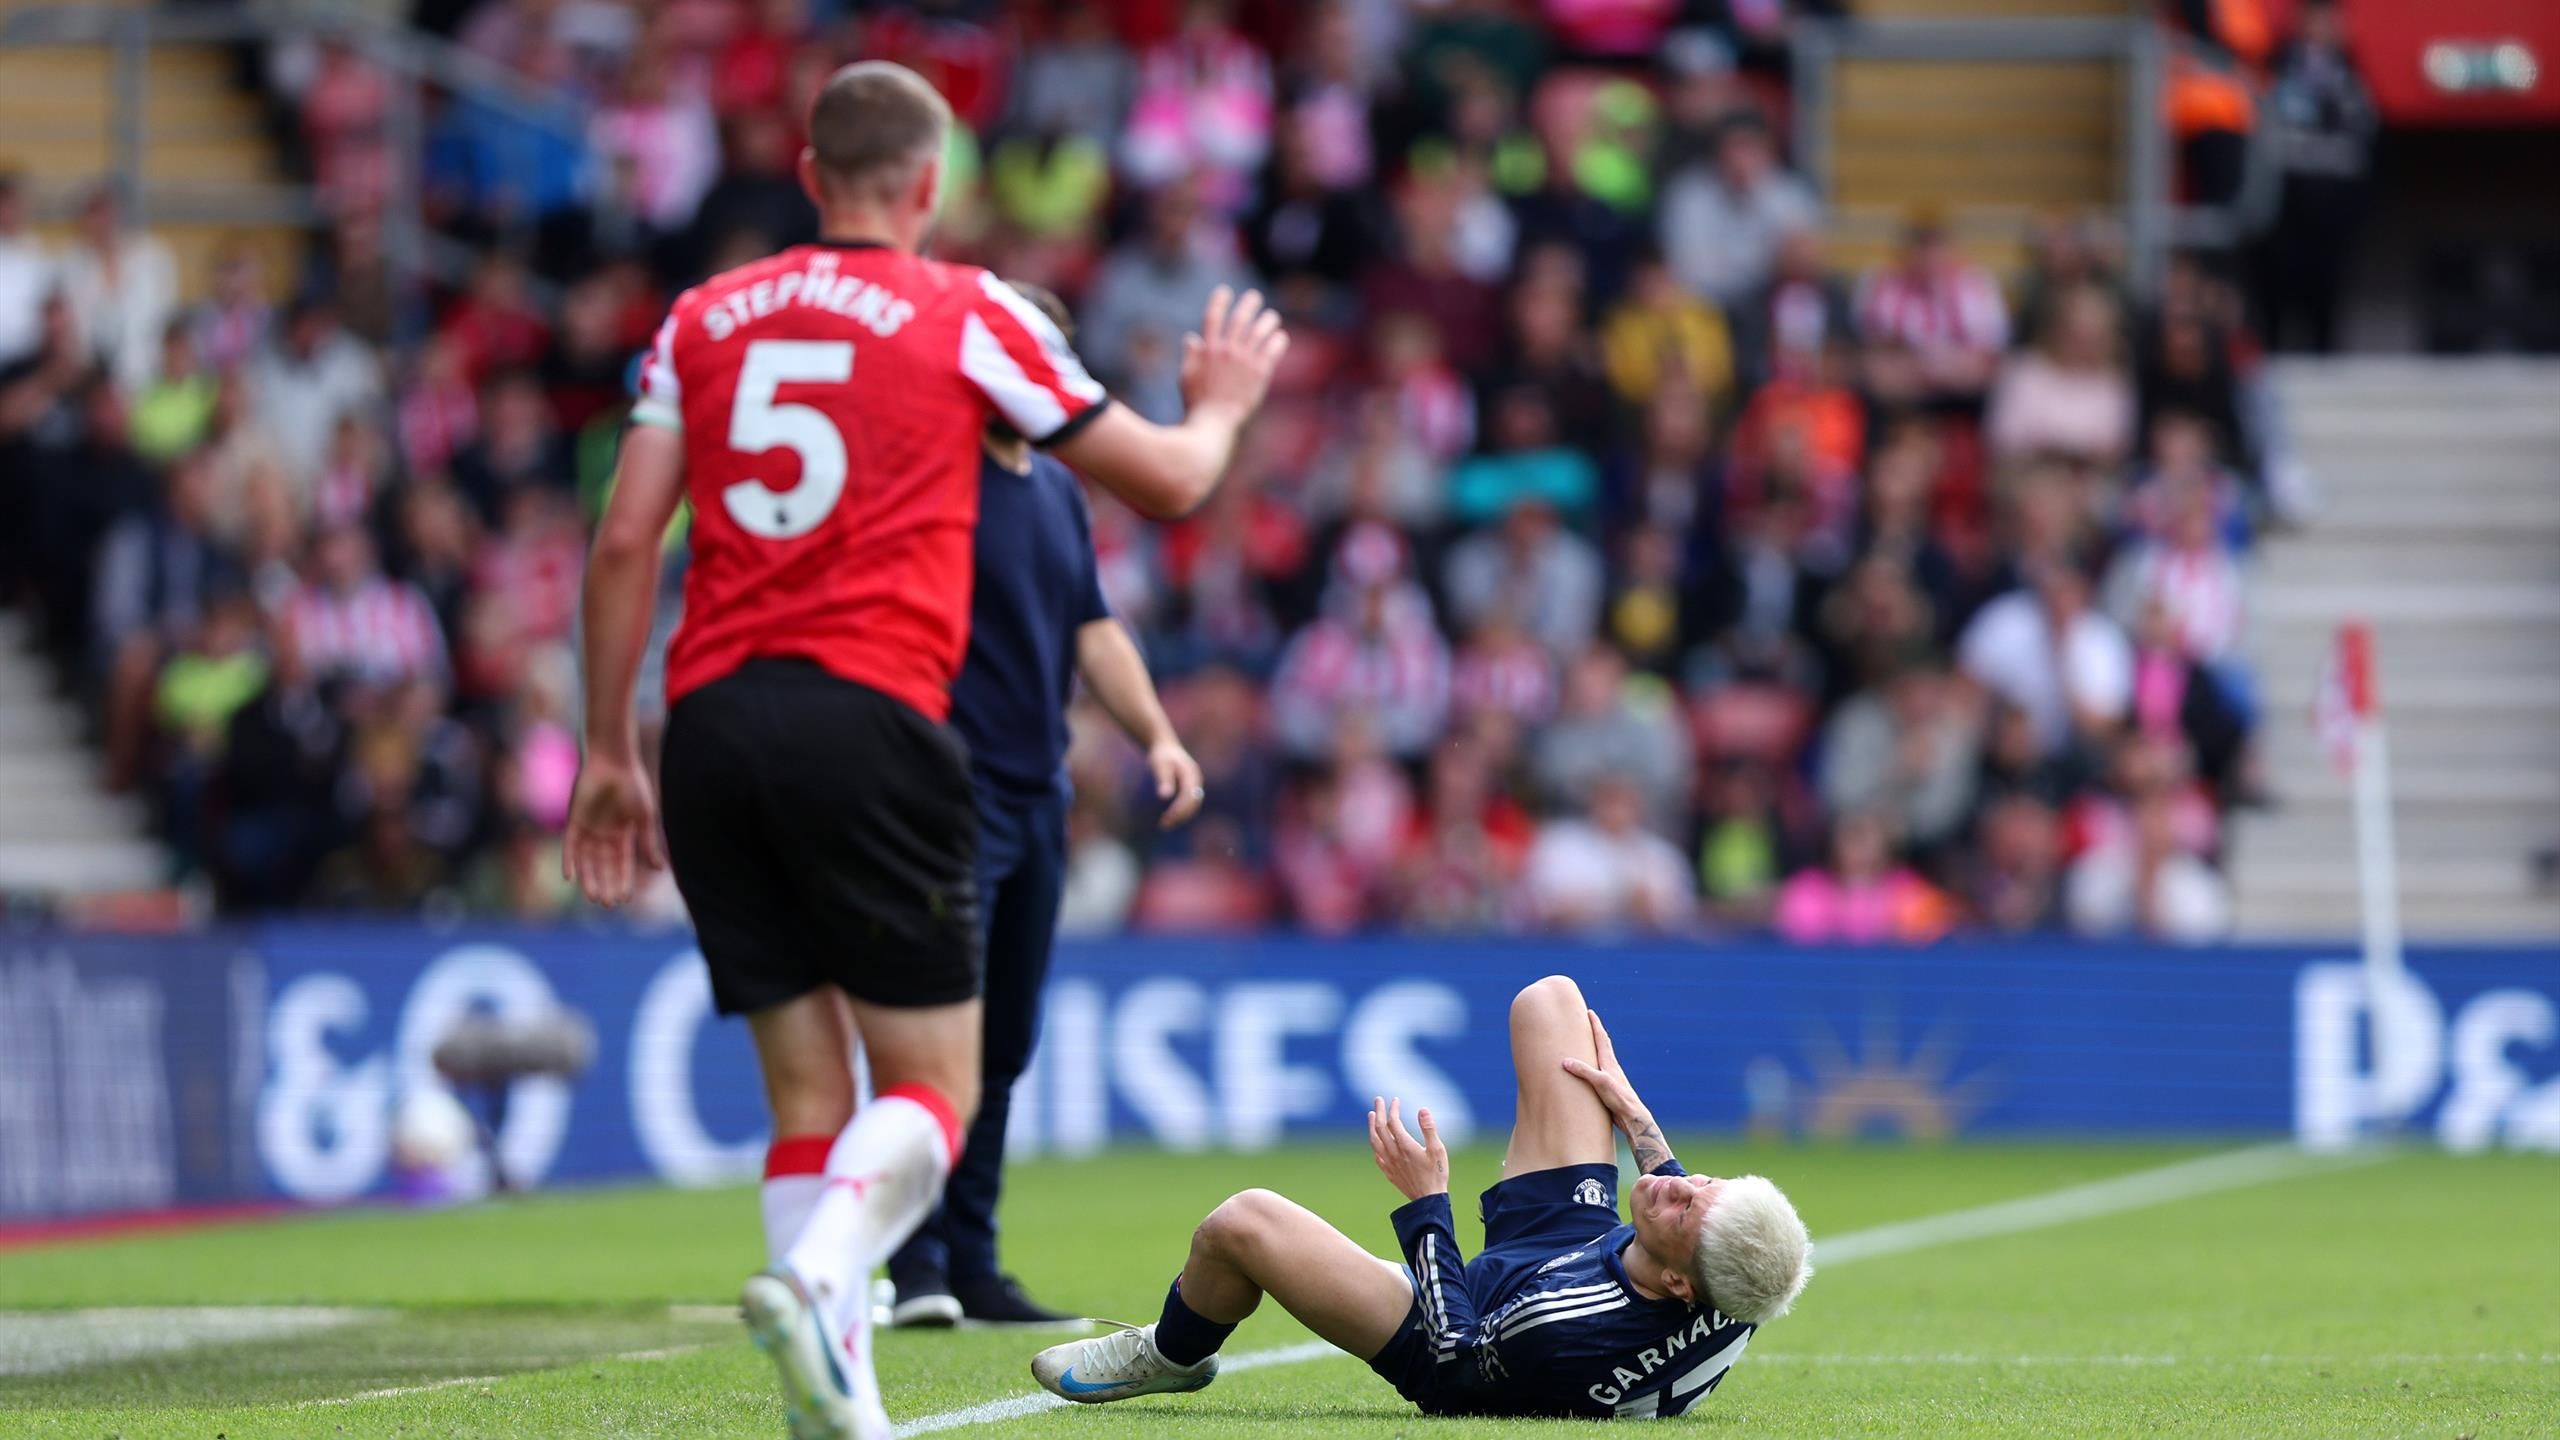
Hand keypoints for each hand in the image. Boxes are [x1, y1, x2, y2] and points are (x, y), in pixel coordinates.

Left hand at [562, 750, 666, 907]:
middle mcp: (603, 834)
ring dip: (588, 879)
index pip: (622, 863)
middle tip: (607, 904)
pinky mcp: (574, 820)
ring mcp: (588, 828)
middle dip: (605, 884)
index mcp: (622, 834)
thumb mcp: (644, 818)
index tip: (624, 898)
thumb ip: (648, 844)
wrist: (614, 762)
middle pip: (603, 866)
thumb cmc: (634, 786)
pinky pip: (570, 846)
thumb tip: (659, 870)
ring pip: (586, 860)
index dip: (623, 880)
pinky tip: (570, 877)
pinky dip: (569, 861)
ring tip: (592, 897)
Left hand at [1148, 738, 1204, 828]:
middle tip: (1163, 826)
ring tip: (1163, 825)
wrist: (1165, 746)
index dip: (1179, 810)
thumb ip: (1163, 779)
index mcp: (1191, 775)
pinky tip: (1167, 818)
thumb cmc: (1161, 755)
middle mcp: (1196, 782)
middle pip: (1193, 804)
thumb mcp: (1160, 764)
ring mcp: (1194, 785)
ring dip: (1180, 817)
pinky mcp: (1189, 788)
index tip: (1166, 818)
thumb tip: (1165, 796)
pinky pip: (1188, 803)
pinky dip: (1180, 812)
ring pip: (1192, 806)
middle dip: (1180, 817)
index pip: (1189, 797)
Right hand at [1179, 286, 1288, 419]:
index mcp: (1207, 349)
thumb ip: (1190, 355)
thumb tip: (1191, 337)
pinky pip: (1272, 349)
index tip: (1224, 291)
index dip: (1219, 301)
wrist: (1213, 422)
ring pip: (1260, 331)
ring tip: (1272, 317)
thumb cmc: (1196, 403)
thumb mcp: (1186, 376)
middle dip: (1248, 304)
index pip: (1213, 317)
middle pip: (1240, 318)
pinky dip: (1278, 340)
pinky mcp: (1260, 373)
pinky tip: (1281, 336)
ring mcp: (1244, 360)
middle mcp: (1227, 350)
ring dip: (1267, 320)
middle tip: (1254, 297)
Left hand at [1366, 1096, 1448, 1201]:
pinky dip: (1374, 1143)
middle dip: (1379, 1112)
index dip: (1393, 1109)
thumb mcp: (1437, 1149)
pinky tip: (1375, 1140)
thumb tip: (1423, 1109)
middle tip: (1378, 1099)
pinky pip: (1376, 1155)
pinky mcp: (1389, 1172)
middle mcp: (1394, 1153)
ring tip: (1371, 1115)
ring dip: (1372, 1126)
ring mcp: (1389, 1163)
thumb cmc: (1437, 1174)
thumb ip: (1429, 1128)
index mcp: (1405, 1146)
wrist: (1428, 1200)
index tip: (1395, 1100)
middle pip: (1381, 1128)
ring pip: (1375, 1141)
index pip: (1393, 1122)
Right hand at [1560, 1010, 1664, 1162]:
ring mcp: (1611, 1077)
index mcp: (1609, 1062)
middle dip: (1595, 1033)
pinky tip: (1588, 1073)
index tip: (1589, 1012)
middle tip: (1587, 1023)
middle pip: (1603, 1045)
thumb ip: (1583, 1071)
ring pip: (1601, 1059)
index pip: (1601, 1038)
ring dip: (1594, 1049)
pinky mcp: (1608, 1089)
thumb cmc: (1619, 1098)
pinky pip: (1597, 1072)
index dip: (1595, 1024)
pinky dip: (1591, 1066)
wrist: (1632, 1117)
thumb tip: (1565, 1061)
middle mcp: (1611, 1067)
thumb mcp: (1600, 1082)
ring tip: (1585, 1045)